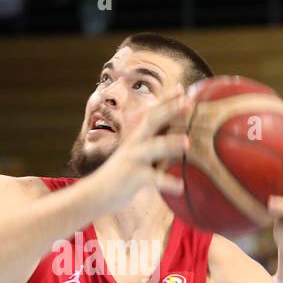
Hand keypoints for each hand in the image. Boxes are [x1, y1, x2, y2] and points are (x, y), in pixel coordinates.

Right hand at [88, 91, 191, 208]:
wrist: (95, 194)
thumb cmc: (121, 176)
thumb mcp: (135, 157)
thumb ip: (152, 148)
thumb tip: (176, 142)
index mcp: (136, 137)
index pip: (151, 113)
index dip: (165, 100)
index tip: (181, 88)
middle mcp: (134, 144)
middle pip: (151, 121)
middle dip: (169, 110)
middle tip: (188, 102)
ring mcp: (133, 160)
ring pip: (152, 148)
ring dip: (170, 143)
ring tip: (187, 142)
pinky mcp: (133, 178)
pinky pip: (152, 179)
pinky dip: (167, 183)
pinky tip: (181, 186)